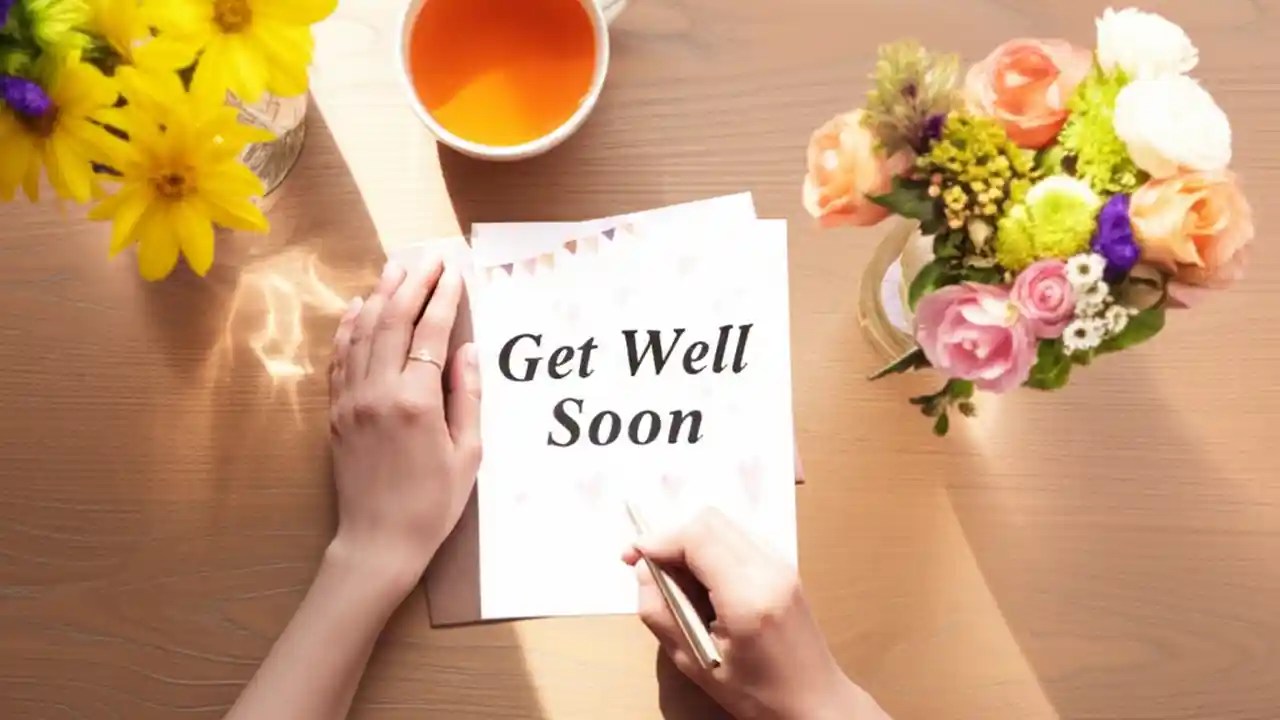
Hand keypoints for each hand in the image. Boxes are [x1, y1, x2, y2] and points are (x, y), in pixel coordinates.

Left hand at [328, 257, 481, 595]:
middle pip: (392, 321)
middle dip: (411, 285)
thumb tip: (467, 349)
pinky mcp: (336, 413)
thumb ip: (467, 396)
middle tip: (427, 259)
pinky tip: (360, 310)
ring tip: (395, 270)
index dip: (443, 298)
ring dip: (379, 297)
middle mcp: (378, 392)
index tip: (453, 273)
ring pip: (362, 333)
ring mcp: (351, 400)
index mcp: (417, 402)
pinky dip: (350, 328)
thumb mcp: (468, 454)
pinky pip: (341, 358)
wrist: (379, 542)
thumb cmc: (432, 504)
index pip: (430, 333)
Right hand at [624, 510, 889, 719]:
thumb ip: (660, 612)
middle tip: (649, 568)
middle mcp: (768, 569)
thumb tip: (643, 569)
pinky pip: (737, 538)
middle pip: (708, 520)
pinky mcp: (784, 566)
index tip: (631, 557)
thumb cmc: (755, 693)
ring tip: (675, 579)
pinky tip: (702, 581)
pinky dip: (710, 548)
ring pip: (723, 525)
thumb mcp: (694, 662)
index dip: (657, 540)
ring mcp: (781, 564)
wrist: (815, 702)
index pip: (696, 537)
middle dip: (671, 537)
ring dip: (690, 542)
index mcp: (747, 596)